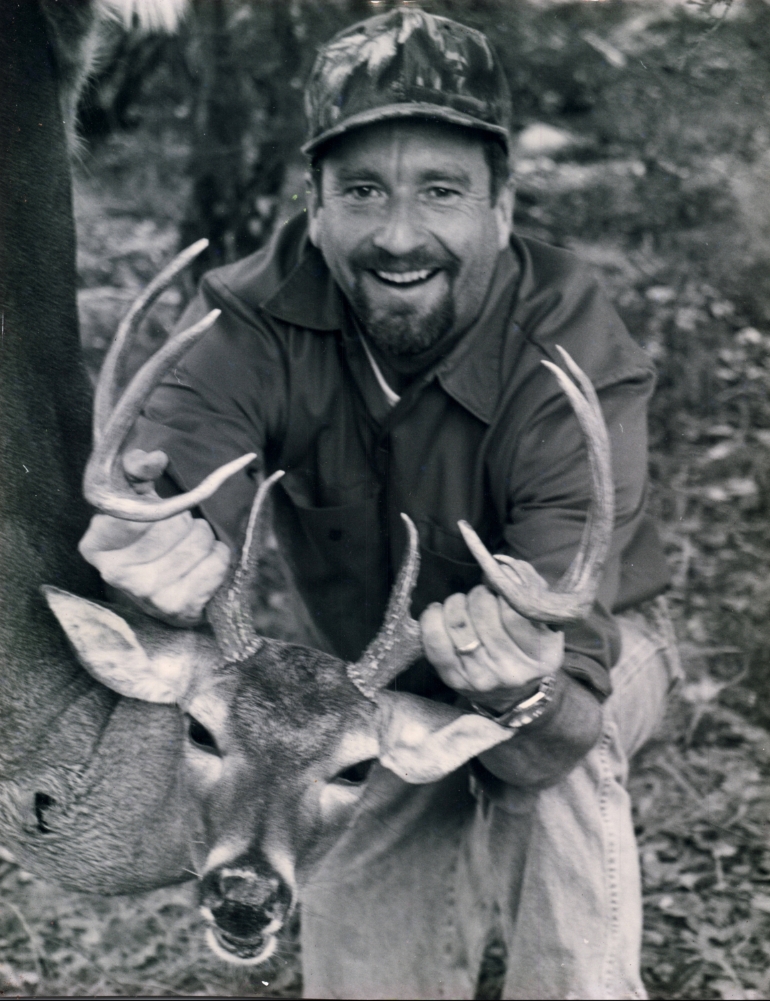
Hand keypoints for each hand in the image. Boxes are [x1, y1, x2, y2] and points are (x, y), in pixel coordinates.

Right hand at [78, 448, 230, 625]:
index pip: (135, 509)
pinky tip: (205, 561)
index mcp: (96, 545)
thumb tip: (152, 458)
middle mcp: (116, 574)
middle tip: (178, 531)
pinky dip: (218, 556)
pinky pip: (216, 563)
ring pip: (199, 541)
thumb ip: (136, 470)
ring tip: (191, 545)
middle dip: (184, 521)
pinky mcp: (178, 608)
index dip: (154, 503)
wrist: (164, 589)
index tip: (157, 505)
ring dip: (204, 537)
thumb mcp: (135, 500)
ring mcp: (147, 595)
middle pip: (174, 523)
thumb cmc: (147, 539)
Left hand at [420, 584, 563, 711]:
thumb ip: (529, 586)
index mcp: (541, 656)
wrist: (511, 693)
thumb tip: (500, 564)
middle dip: (479, 595)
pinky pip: (434, 640)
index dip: (501, 589)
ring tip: (464, 605)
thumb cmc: (527, 645)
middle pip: (483, 614)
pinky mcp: (453, 679)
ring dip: (457, 604)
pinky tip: (440, 612)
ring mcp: (480, 678)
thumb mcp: (542, 618)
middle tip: (481, 597)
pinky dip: (433, 618)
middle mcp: (511, 671)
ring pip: (458, 623)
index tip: (497, 585)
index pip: (514, 612)